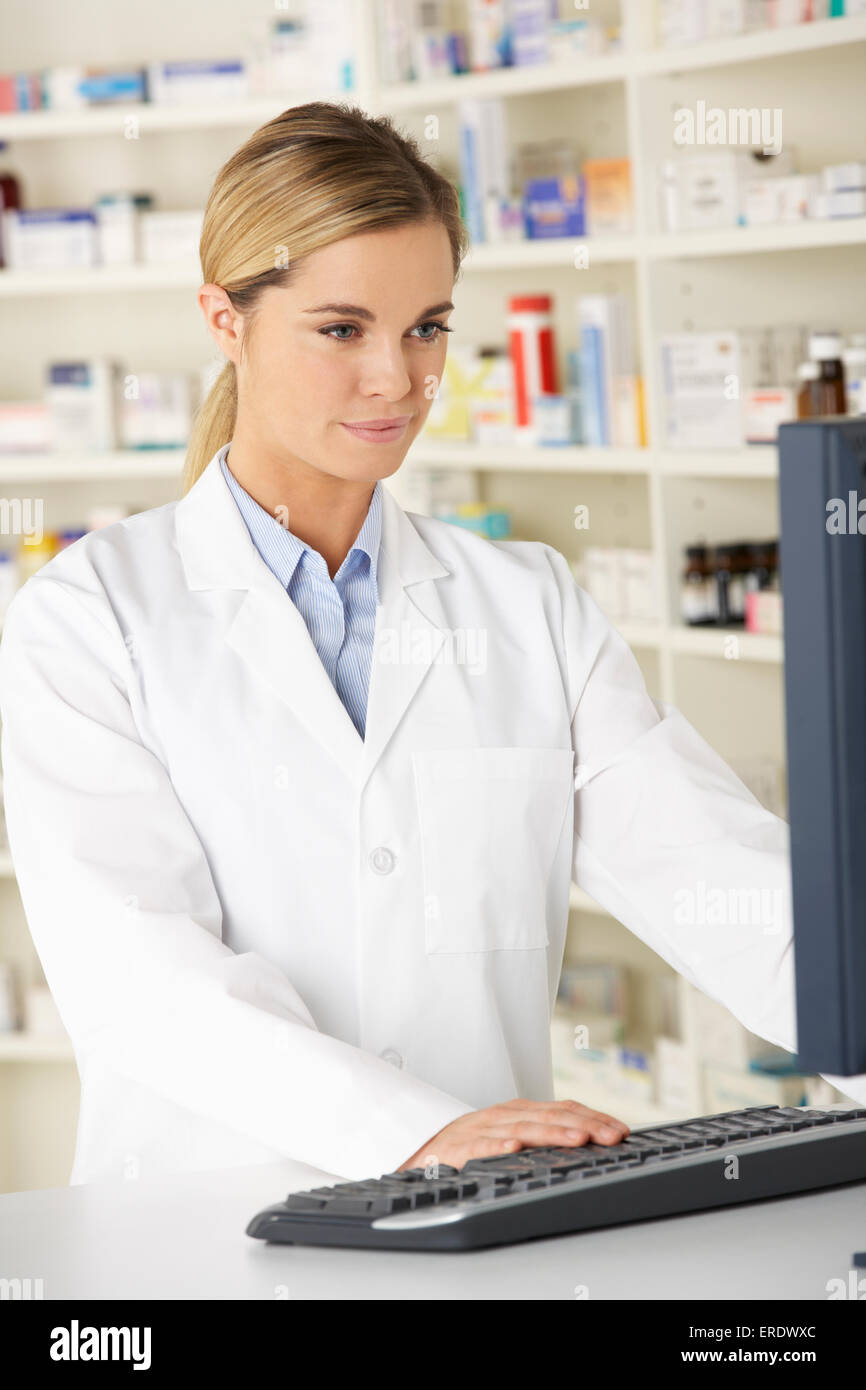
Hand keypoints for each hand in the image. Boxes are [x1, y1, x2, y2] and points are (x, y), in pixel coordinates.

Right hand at [397, 1098, 629, 1171]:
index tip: (621, 1131)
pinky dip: (498, 1145)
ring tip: (579, 1140)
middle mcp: (506, 1115)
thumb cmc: (471, 1144)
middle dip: (586, 1126)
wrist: (421, 1147)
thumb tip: (588, 1146)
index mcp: (520, 1112)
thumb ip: (543, 1137)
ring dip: (553, 1133)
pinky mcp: (460, 1147)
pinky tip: (515, 1149)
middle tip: (614, 1137)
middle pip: (551, 1116)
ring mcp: (483, 1128)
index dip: (594, 1118)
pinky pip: (481, 1145)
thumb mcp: (511, 1134)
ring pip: (524, 1128)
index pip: (564, 1109)